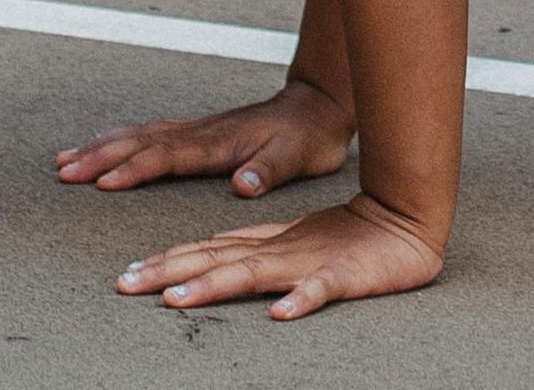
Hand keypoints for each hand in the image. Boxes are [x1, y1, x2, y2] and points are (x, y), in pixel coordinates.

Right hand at [58, 81, 355, 200]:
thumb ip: (268, 170)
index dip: (135, 169)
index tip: (102, 181)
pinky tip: (102, 144)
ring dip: (101, 147)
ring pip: (139, 135)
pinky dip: (120, 139)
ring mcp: (197, 128)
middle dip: (100, 156)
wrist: (319, 105)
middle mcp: (201, 132)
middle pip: (142, 142)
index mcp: (219, 143)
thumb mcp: (298, 157)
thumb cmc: (308, 137)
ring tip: (64, 160)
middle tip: (63, 172)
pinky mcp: (197, 131)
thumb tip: (244, 185)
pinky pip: (149, 133)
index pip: (168, 156)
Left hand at [118, 193, 446, 320]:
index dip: (166, 261)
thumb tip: (203, 258)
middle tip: (126, 284)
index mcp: (267, 243)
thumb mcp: (291, 240)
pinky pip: (322, 290)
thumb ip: (250, 249)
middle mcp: (279, 251)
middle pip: (216, 261)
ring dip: (215, 285)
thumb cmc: (348, 235)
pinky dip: (302, 299)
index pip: (208, 251)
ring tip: (178, 299)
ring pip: (255, 274)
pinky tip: (283, 313)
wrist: (406, 219)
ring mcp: (310, 263)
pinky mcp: (345, 276)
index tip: (127, 273)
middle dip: (169, 272)